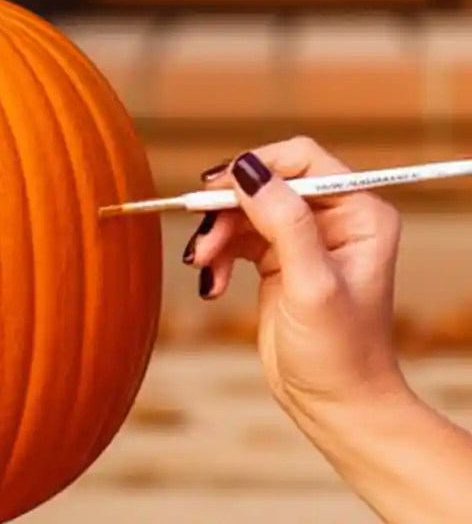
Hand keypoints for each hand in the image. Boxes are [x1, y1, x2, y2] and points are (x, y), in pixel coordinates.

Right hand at [183, 136, 407, 415]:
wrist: (333, 403)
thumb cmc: (339, 352)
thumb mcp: (311, 285)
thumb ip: (284, 223)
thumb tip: (248, 169)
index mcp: (360, 213)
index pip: (302, 159)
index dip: (256, 168)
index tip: (217, 192)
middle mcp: (334, 218)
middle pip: (264, 183)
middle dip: (227, 209)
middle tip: (202, 243)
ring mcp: (304, 239)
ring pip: (244, 210)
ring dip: (216, 236)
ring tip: (203, 267)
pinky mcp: (278, 260)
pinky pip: (236, 238)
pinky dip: (217, 257)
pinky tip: (213, 286)